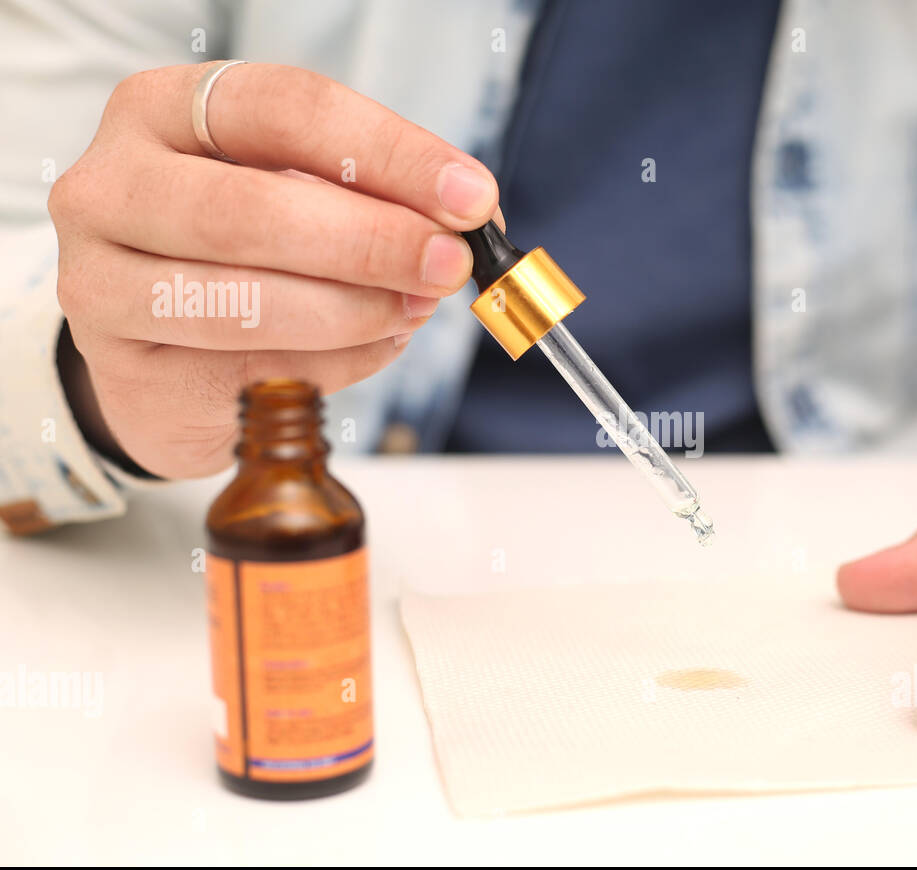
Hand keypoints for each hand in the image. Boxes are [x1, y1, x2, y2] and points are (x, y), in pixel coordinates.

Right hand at [48, 63, 502, 477]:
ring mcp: (97, 275)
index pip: (288, 109)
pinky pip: (245, 365)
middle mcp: (113, 182)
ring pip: (242, 297)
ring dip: (353, 310)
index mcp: (168, 109)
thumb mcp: (304, 202)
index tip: (471, 196)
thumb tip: (461, 230)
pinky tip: (370, 346)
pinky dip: (329, 363)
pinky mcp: (113, 360)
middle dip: (373, 241)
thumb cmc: (240, 256)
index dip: (390, 153)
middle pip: (254, 207)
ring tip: (413, 310)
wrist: (158, 351)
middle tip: (449, 265)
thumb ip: (372, 205)